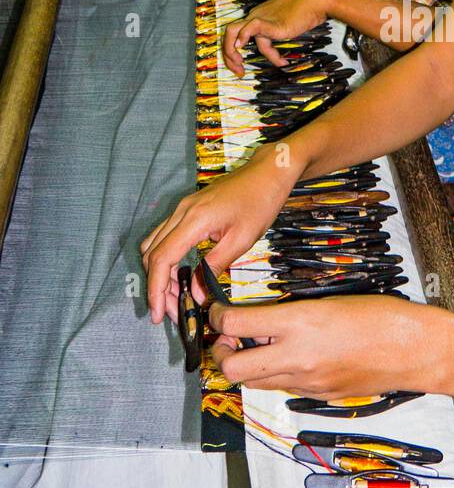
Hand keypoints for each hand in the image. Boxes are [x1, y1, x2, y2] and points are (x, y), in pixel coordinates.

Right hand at [140, 146, 297, 324]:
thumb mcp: (242, 240)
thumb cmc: (259, 203)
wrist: (266, 173)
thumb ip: (215, 266)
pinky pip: (164, 236)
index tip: (157, 313)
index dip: (156, 289)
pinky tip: (179, 275)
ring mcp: (181, 208)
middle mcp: (181, 212)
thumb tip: (197, 295)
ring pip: (154, 245)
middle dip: (157, 286)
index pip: (162, 259)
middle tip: (169, 311)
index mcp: (194, 220)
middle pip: (152, 254)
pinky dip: (165, 258)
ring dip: (159, 273)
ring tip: (175, 297)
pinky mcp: (187, 209)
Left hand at [209, 293, 450, 396]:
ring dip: (247, 366)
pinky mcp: (319, 397)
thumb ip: (291, 314)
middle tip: (228, 337)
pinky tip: (293, 359)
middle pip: (231, 367)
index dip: (216, 316)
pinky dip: (277, 375)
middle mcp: (297, 357)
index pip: (235, 323)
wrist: (415, 350)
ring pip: (254, 383)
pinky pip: (284, 389)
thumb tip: (259, 322)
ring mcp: (307, 382)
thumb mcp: (330, 300)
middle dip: (221, 353)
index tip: (217, 311)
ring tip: (259, 347)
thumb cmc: (381, 315)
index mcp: (299, 322)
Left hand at [221, 0, 336, 76]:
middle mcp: (255, 16)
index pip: (237, 34)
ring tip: (242, 69)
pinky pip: (250, 29)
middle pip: (229, 33)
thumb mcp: (288, 28)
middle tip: (238, 71)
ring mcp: (261, 18)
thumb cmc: (306, 11)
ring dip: (231, 53)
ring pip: (233, 32)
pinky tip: (259, 55)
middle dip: (228, 55)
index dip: (235, 52)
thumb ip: (278, 38)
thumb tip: (279, 58)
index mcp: (258, 17)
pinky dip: (247, 41)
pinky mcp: (270, 22)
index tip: (241, 66)